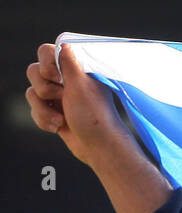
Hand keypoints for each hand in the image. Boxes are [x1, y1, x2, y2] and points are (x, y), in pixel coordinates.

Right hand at [25, 42, 134, 167]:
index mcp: (77, 69)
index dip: (46, 63)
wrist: (98, 148)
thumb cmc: (94, 117)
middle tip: (62, 97)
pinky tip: (59, 127)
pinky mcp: (54, 111)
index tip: (57, 76)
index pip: (48, 51)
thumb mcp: (81, 86)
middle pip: (34, 71)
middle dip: (44, 88)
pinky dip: (43, 119)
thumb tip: (63, 43)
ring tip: (62, 119)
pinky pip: (34, 109)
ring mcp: (59, 96)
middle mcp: (67, 80)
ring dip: (43, 108)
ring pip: (32, 92)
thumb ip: (69, 63)